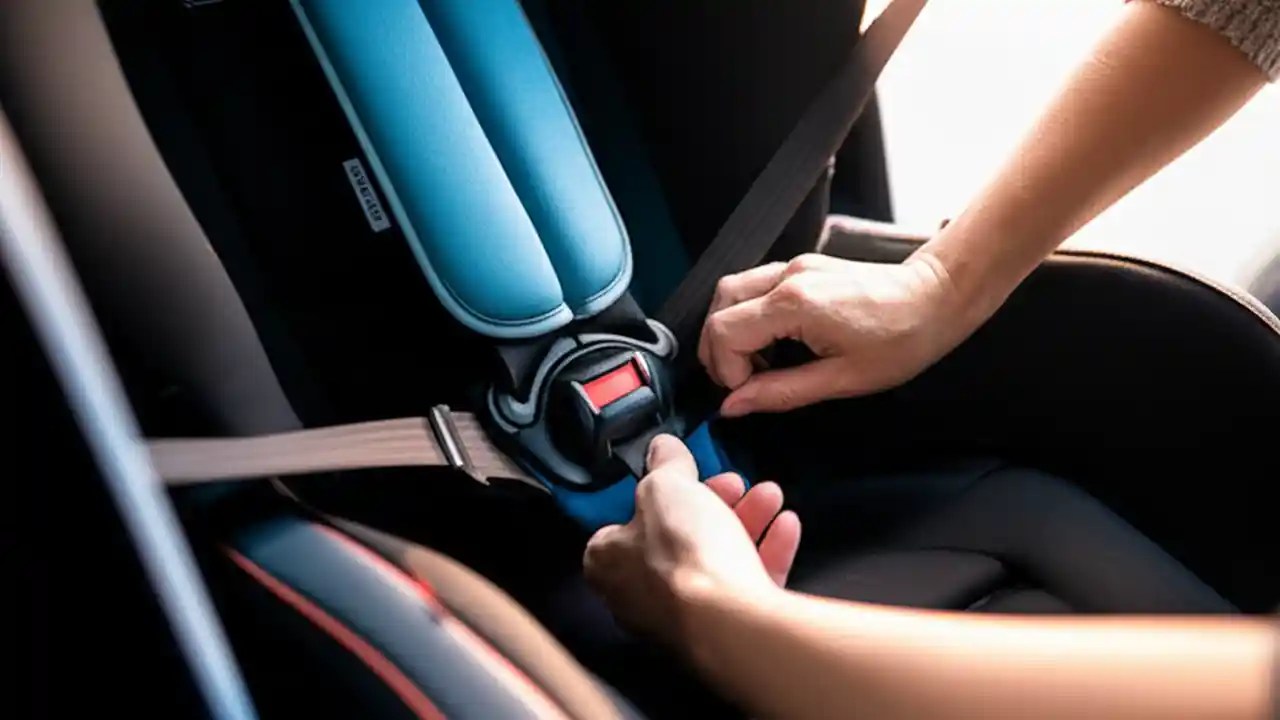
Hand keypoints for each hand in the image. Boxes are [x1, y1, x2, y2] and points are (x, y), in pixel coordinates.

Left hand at [583, 435, 800, 646]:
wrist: (730, 622)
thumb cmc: (683, 555)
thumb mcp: (666, 487)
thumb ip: (665, 464)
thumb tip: (661, 447)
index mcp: (608, 563)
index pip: (621, 523)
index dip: (654, 494)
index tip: (684, 473)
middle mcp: (638, 596)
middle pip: (677, 538)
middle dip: (711, 502)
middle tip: (733, 482)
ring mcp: (683, 617)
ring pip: (715, 559)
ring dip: (746, 519)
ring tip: (769, 495)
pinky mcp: (725, 629)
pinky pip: (745, 584)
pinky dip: (767, 551)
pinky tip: (786, 525)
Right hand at [699, 251, 965, 416]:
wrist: (938, 298)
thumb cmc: (903, 339)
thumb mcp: (842, 380)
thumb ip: (780, 392)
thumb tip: (735, 405)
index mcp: (796, 304)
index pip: (724, 331)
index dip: (725, 370)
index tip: (746, 393)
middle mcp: (788, 276)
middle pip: (718, 308)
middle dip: (719, 351)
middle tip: (744, 381)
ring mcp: (793, 266)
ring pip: (730, 292)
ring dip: (730, 331)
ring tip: (758, 363)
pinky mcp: (801, 267)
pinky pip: (753, 287)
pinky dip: (748, 316)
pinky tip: (772, 342)